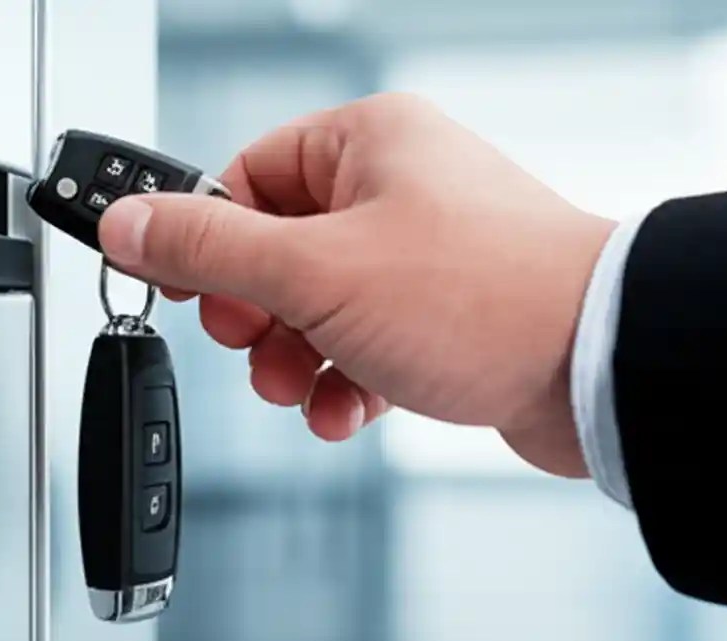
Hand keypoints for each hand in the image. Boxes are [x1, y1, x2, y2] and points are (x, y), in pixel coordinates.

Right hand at [99, 93, 614, 476]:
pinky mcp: (446, 315)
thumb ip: (210, 251)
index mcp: (367, 144)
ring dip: (294, 357)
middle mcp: (398, 189)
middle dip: (256, 313)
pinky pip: (366, 343)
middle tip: (250, 342)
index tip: (174, 283)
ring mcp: (424, 255)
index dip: (203, 238)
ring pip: (320, 305)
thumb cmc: (485, 296)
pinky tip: (347, 410)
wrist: (597, 367)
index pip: (246, 176)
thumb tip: (129, 225)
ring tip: (298, 387)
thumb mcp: (314, 271)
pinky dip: (346, 382)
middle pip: (278, 248)